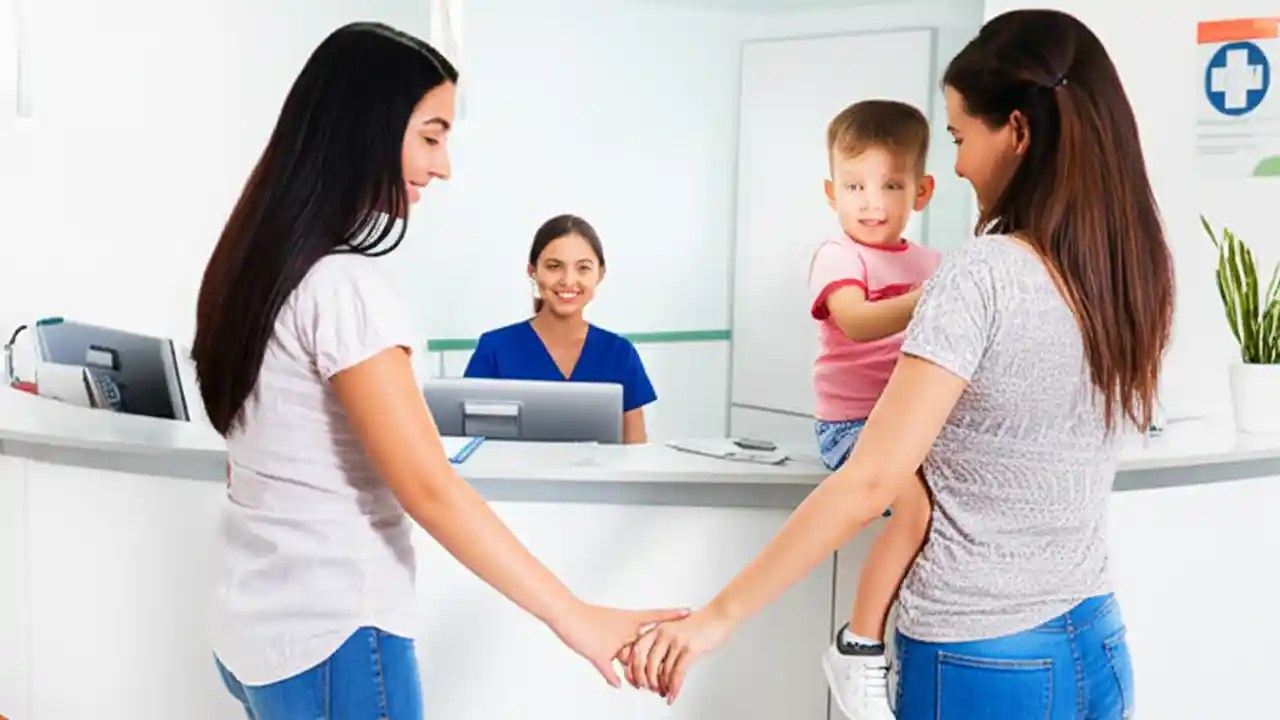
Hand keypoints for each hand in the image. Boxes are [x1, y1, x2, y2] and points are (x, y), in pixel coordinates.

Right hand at [547, 601, 689, 687]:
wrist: (567, 614)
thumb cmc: (587, 616)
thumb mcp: (609, 625)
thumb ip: (620, 638)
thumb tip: (630, 649)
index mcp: (628, 619)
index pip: (654, 616)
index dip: (671, 614)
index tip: (688, 611)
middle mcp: (624, 631)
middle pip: (646, 647)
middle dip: (658, 660)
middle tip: (672, 664)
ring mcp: (613, 644)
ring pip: (630, 662)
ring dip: (638, 675)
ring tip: (647, 685)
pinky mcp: (599, 655)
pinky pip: (609, 670)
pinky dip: (614, 678)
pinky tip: (619, 685)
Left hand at [624, 607, 733, 703]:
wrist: (719, 615)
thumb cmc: (700, 624)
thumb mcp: (675, 631)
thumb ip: (664, 646)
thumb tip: (656, 668)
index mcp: (658, 628)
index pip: (637, 650)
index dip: (633, 668)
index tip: (635, 681)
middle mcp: (663, 633)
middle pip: (645, 661)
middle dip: (645, 680)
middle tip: (650, 689)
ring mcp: (676, 640)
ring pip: (661, 670)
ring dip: (662, 686)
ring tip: (664, 693)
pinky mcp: (689, 648)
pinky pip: (677, 673)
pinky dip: (674, 687)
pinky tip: (673, 693)